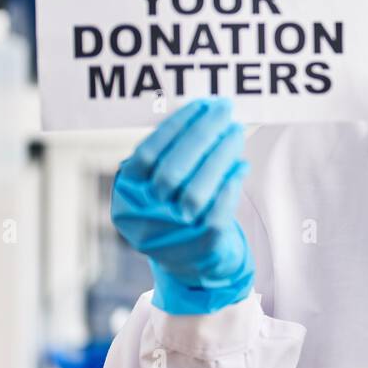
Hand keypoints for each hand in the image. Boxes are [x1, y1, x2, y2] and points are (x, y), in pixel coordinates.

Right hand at [111, 98, 253, 314]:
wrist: (191, 262)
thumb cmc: (176, 209)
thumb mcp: (159, 184)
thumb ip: (170, 154)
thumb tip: (202, 113)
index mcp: (127, 196)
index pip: (147, 155)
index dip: (175, 127)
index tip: (200, 105)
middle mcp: (144, 218)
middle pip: (172, 171)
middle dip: (202, 134)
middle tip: (224, 110)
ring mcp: (171, 237)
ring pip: (196, 191)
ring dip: (220, 156)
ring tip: (235, 132)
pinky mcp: (200, 249)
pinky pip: (218, 214)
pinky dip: (230, 185)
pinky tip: (240, 164)